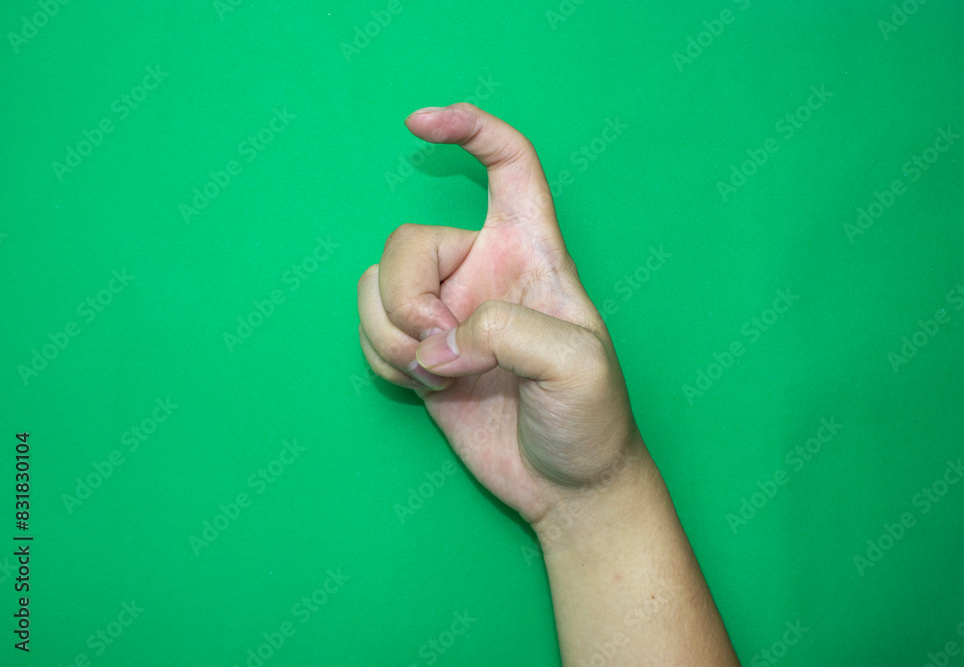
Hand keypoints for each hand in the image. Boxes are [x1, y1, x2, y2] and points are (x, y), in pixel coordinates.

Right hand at [357, 103, 643, 525]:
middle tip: (444, 349)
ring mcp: (448, 315)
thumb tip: (440, 340)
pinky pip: (371, 332)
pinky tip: (425, 385)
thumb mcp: (577, 364)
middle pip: (409, 241)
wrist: (567, 486)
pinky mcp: (423, 356)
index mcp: (533, 253)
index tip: (419, 124)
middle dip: (408, 298)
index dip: (470, 129)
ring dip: (392, 334)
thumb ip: (507, 331)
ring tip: (441, 375)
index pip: (509, 165)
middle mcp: (484, 273)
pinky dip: (382, 358)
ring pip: (378, 286)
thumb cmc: (591, 419)